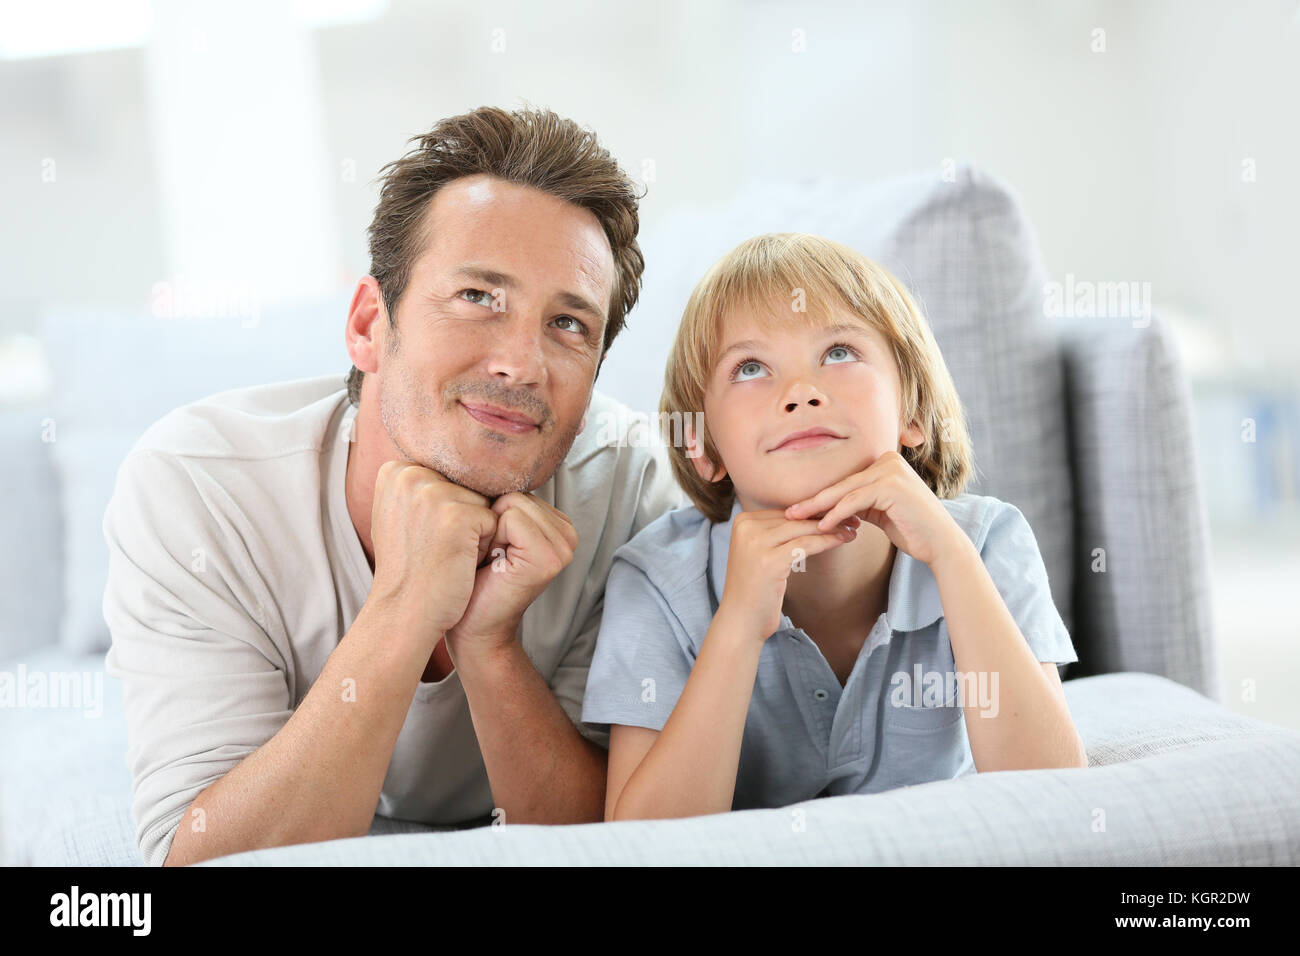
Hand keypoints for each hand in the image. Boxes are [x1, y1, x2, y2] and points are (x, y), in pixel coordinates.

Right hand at [368, 460, 496, 642]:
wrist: (404, 612)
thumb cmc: (408, 569)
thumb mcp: (400, 515)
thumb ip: (419, 486)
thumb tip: (455, 465)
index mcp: (394, 471)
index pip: (448, 476)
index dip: (444, 509)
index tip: (421, 535)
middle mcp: (410, 475)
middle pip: (466, 486)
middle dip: (461, 518)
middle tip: (434, 547)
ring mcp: (433, 494)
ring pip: (482, 503)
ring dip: (473, 531)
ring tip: (446, 554)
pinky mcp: (457, 515)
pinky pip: (492, 521)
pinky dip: (483, 545)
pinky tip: (457, 561)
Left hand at [445, 492, 578, 661]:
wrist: (470, 626)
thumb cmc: (470, 577)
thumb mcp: (488, 528)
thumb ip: (497, 497)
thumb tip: (472, 456)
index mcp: (557, 523)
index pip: (515, 487)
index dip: (489, 513)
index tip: (489, 546)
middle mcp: (568, 533)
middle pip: (514, 492)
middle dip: (489, 520)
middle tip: (488, 556)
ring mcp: (563, 547)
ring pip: (511, 502)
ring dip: (488, 530)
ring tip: (491, 560)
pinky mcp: (550, 559)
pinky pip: (510, 518)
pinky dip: (491, 539)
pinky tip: (494, 565)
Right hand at [717, 509, 859, 641]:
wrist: (741, 621)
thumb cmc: (755, 590)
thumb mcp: (760, 554)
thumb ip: (776, 534)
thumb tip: (811, 517)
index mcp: (742, 522)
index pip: (785, 512)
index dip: (813, 512)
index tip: (837, 512)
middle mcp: (745, 527)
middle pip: (794, 518)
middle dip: (825, 518)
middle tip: (850, 519)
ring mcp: (755, 543)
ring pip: (802, 529)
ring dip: (831, 528)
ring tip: (851, 529)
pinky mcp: (769, 561)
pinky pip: (805, 545)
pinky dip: (827, 541)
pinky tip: (843, 540)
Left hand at [783, 450, 963, 566]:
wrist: (941, 544)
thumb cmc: (911, 529)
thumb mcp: (879, 511)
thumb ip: (858, 503)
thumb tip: (829, 508)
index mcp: (885, 462)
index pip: (846, 481)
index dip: (822, 497)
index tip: (799, 509)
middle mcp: (888, 460)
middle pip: (843, 484)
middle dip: (814, 500)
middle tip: (789, 512)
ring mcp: (891, 470)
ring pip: (845, 491)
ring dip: (819, 507)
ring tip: (797, 519)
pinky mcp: (891, 486)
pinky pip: (855, 501)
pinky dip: (837, 514)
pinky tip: (822, 525)